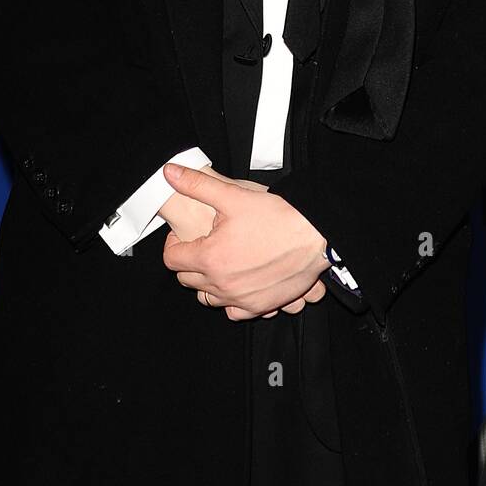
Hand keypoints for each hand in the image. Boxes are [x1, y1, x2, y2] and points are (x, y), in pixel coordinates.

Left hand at [161, 164, 327, 319]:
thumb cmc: (277, 216)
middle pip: (187, 280)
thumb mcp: (233, 195)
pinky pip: (233, 312)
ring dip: (207, 282)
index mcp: (210, 258)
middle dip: (189, 262)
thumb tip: (170, 173)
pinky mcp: (260, 306)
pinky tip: (238, 282)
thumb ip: (197, 185)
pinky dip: (231, 300)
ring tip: (219, 262)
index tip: (182, 236)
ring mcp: (241, 299)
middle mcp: (222, 284)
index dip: (173, 244)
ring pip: (208, 298)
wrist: (315, 236)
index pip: (172, 259)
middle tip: (202, 244)